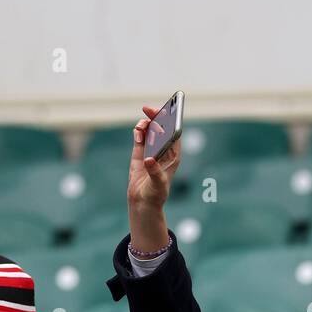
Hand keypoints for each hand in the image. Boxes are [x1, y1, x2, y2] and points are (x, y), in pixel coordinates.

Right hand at [127, 104, 182, 222]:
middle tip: (148, 109)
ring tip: (140, 125)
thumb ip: (154, 171)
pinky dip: (138, 132)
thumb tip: (149, 160)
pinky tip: (137, 131)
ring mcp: (151, 150)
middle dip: (156, 117)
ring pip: (150, 131)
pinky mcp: (140, 153)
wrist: (143, 202)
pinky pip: (140, 137)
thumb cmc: (156, 195)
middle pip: (162, 128)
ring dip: (145, 124)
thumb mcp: (157, 184)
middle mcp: (163, 151)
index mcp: (173, 156)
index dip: (170, 121)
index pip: (174, 134)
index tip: (164, 113)